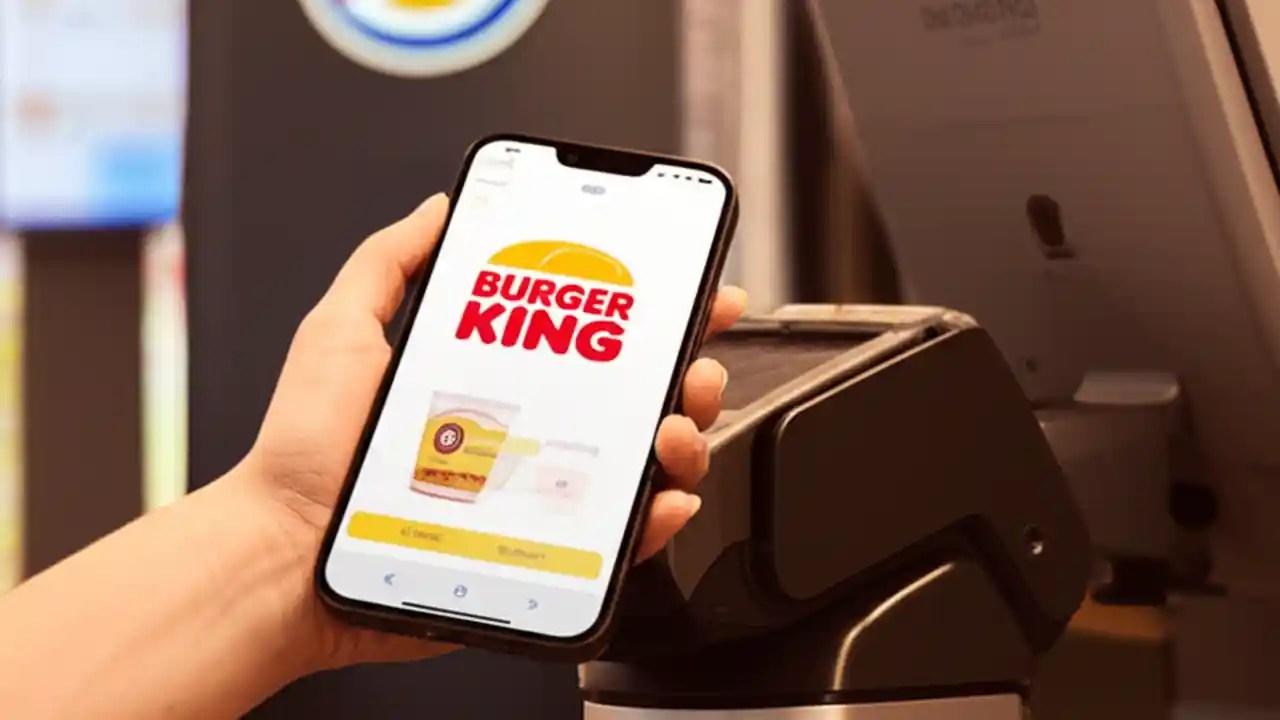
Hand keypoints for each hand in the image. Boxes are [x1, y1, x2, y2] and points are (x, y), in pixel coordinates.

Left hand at [235, 194, 745, 668]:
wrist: (285, 552)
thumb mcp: (341, 332)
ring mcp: (538, 496)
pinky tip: (660, 500)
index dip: (651, 312)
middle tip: (689, 364)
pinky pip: (617, 541)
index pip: (591, 338)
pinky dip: (655, 520)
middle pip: (636, 399)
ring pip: (644, 466)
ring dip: (683, 440)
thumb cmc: (306, 450)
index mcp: (496, 379)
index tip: (692, 289)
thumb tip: (440, 207)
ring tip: (669, 429)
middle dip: (687, 373)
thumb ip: (388, 263)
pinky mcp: (539, 556)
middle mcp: (527, 434)